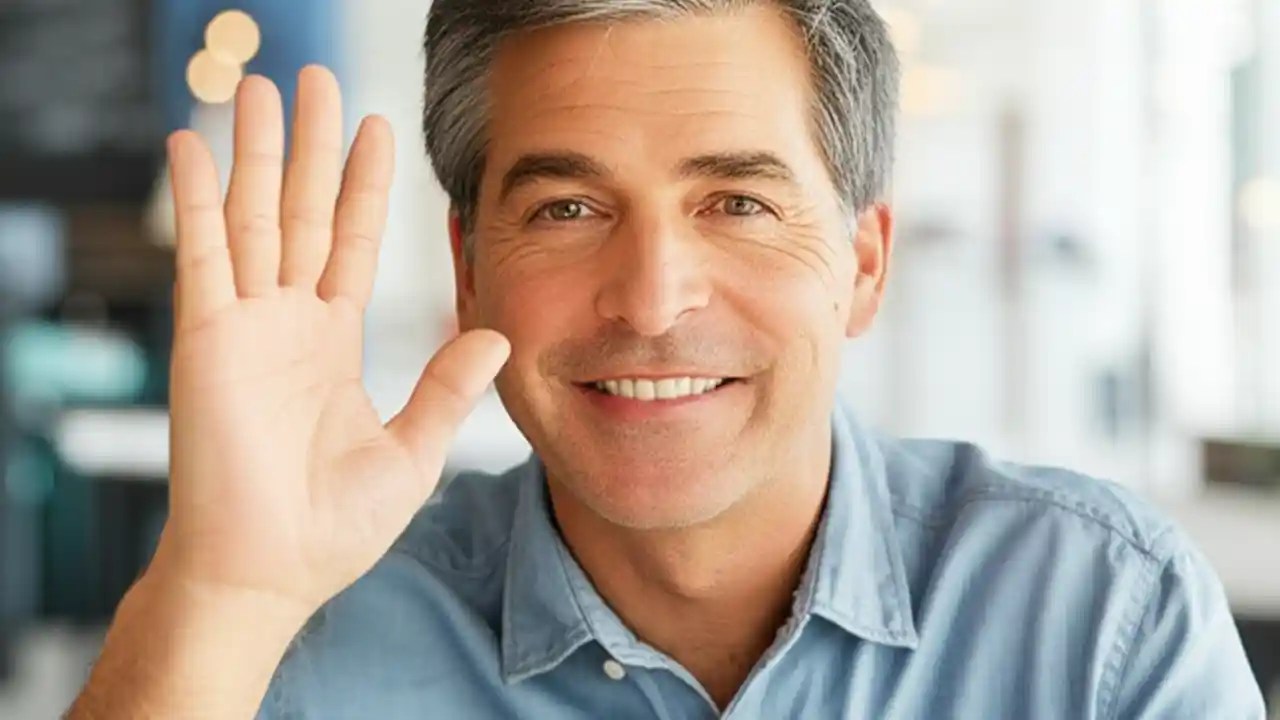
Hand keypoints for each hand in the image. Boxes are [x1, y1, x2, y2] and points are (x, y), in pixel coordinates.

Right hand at [153, 66, 507, 615]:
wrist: (272, 573)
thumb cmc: (332, 526)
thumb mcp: (414, 450)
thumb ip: (448, 387)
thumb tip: (498, 334)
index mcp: (333, 343)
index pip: (353, 242)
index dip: (364, 186)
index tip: (375, 129)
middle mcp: (287, 323)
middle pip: (302, 212)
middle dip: (309, 145)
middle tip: (314, 80)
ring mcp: (244, 325)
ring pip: (253, 216)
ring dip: (257, 151)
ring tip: (261, 85)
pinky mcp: (208, 339)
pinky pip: (202, 254)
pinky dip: (195, 197)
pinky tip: (194, 144)